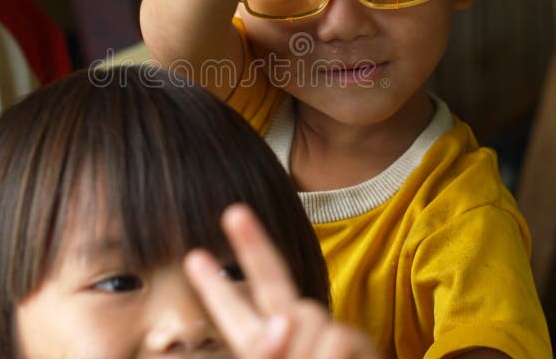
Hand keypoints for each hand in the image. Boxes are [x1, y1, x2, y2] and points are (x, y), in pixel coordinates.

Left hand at [183, 204, 379, 358]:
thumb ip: (264, 354)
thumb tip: (278, 323)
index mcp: (267, 353)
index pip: (239, 317)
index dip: (217, 288)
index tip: (195, 257)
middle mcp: (300, 339)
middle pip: (274, 284)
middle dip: (253, 245)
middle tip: (232, 212)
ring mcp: (331, 340)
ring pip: (304, 315)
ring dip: (301, 351)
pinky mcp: (360, 345)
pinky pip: (334, 339)